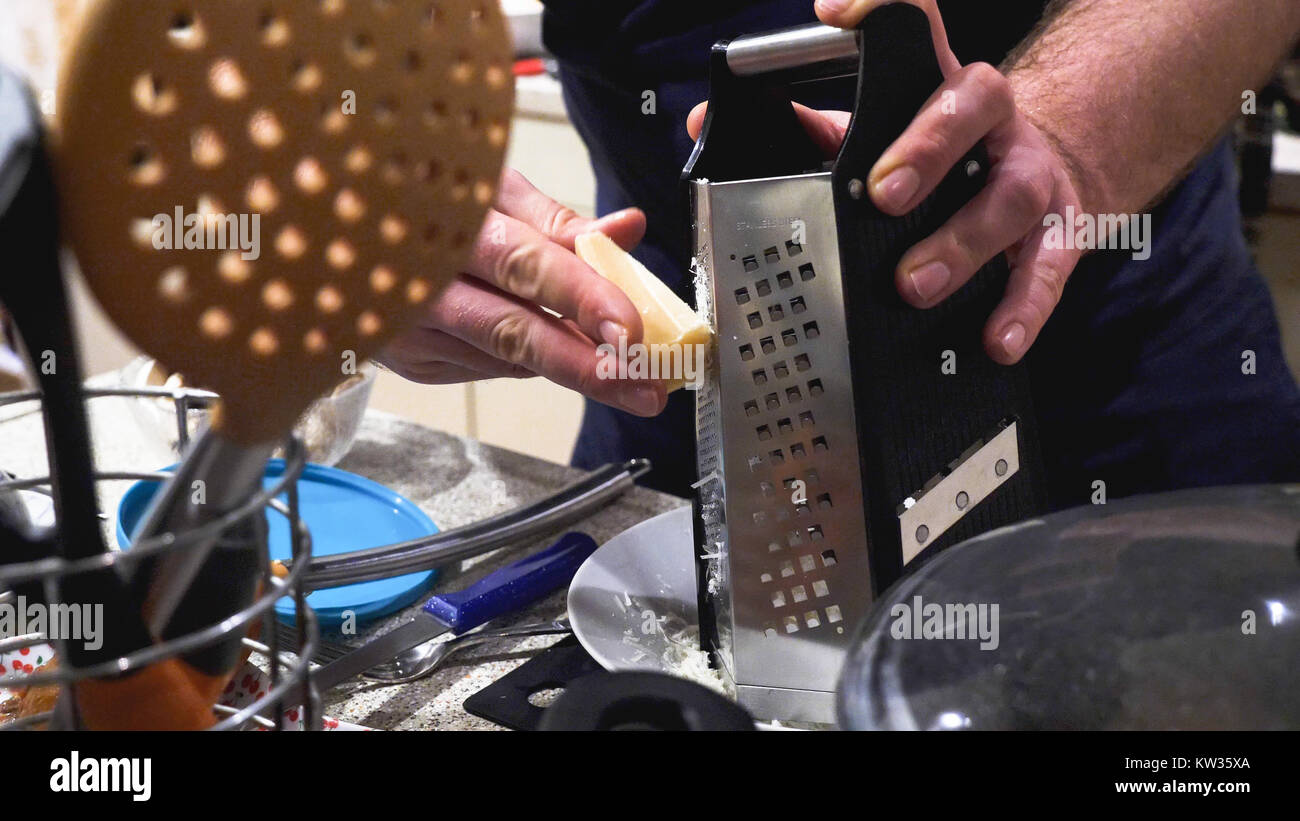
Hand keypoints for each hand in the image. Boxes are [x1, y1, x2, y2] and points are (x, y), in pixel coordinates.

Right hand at [379, 169, 666, 416]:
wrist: (326, 232)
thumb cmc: (415, 197)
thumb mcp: (484, 189)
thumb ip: (556, 220)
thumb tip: (627, 230)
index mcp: (444, 223)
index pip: (523, 264)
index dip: (579, 297)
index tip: (629, 328)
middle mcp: (419, 284)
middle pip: (513, 332)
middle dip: (587, 366)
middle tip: (644, 388)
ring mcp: (409, 331)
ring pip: (506, 357)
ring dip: (571, 368)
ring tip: (627, 379)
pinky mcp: (413, 363)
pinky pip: (488, 366)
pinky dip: (528, 360)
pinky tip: (554, 350)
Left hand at [692, 0, 1088, 363]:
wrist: (1045, 178)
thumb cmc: (942, 159)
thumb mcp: (880, 136)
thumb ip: (808, 130)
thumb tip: (708, 122)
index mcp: (936, 85)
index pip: (915, 24)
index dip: (881, 8)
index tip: (833, 15)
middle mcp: (990, 118)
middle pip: (973, 102)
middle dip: (925, 148)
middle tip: (882, 195)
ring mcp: (1031, 171)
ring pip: (1012, 193)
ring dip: (963, 243)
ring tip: (914, 285)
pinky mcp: (1062, 230)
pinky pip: (1050, 268)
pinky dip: (1024, 308)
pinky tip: (996, 339)